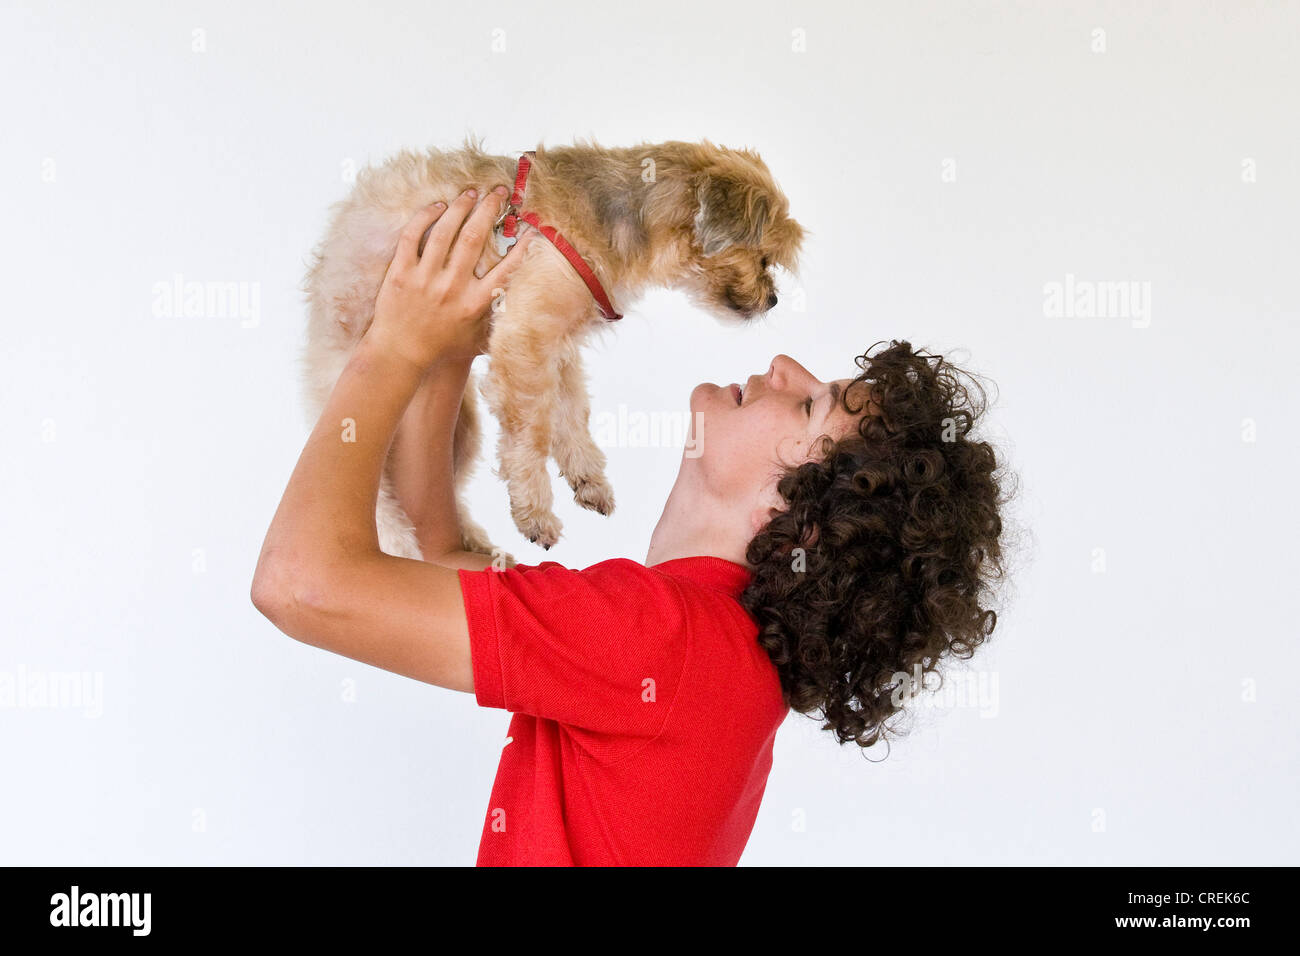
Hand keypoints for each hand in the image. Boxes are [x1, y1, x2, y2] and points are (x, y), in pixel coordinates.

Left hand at [367, 186, 534, 370]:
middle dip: (489, 208)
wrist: (400, 354)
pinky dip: (425, 216)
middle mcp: (451, 288)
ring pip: (444, 231)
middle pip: (474, 237)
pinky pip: (412, 236)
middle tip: (499, 192)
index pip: (506, 268)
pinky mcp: (400, 273)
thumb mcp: (477, 339)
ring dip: (460, 206)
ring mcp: (424, 278)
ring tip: (470, 192)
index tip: (533, 227)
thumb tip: (526, 306)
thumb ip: (498, 319)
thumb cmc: (442, 347)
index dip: (523, 245)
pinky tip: (437, 206)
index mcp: (474, 303)